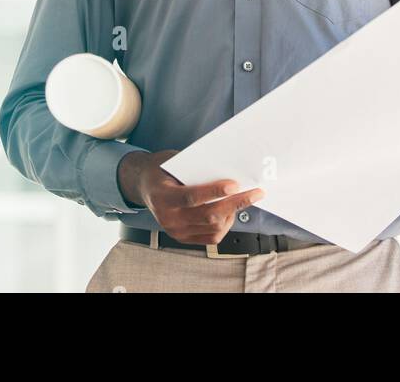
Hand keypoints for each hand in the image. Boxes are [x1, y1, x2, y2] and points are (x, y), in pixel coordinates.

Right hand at [118, 150, 264, 244]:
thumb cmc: (163, 169)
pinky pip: (212, 237)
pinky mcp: (183, 238)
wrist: (144, 185)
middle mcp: (168, 218)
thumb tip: (229, 169)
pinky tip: (231, 212)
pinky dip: (225, 224)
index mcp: (162, 196)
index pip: (192, 197)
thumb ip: (196, 168)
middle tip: (256, 193)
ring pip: (213, 227)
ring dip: (233, 213)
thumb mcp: (174, 161)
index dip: (214, 191)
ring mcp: (175, 231)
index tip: (235, 184)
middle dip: (236, 203)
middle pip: (208, 215)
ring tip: (243, 199)